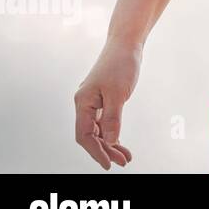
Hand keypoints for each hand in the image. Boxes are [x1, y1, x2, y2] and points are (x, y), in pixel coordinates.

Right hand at [74, 39, 140, 169]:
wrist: (126, 44)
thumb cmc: (121, 64)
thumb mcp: (118, 93)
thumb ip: (112, 118)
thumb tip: (110, 141)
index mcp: (83, 102)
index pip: (85, 135)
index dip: (96, 151)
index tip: (109, 163)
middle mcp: (84, 104)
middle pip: (91, 135)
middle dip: (105, 150)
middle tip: (123, 162)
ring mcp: (93, 102)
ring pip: (98, 130)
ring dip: (110, 144)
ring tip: (126, 157)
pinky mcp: (103, 100)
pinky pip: (104, 122)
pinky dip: (112, 133)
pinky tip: (120, 143)